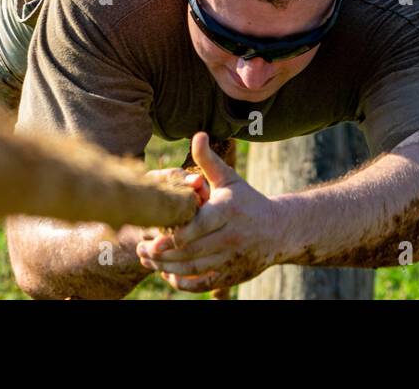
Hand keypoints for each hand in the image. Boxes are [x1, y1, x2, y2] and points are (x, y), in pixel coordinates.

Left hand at [137, 132, 283, 292]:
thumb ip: (208, 161)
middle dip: (161, 253)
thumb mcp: (229, 179)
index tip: (151, 237)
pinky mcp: (231, 275)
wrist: (278, 231)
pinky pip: (202, 284)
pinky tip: (167, 275)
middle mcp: (231, 237)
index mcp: (228, 211)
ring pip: (193, 269)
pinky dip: (182, 283)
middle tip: (140, 248)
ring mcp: (231, 259)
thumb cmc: (247, 200)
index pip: (197, 227)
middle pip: (190, 251)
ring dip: (166, 268)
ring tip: (147, 260)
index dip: (173, 236)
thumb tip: (197, 135)